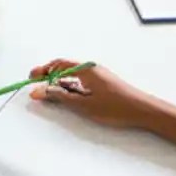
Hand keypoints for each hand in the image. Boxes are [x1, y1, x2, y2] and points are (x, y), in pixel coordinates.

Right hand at [27, 59, 156, 129]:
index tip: (31, 79)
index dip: (42, 70)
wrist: (143, 111)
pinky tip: (68, 97)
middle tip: (37, 88)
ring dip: (59, 83)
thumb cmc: (115, 107)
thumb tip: (37, 91)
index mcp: (85, 68)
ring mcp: (98, 75)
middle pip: (64, 67)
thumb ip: (58, 97)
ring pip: (72, 75)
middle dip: (48, 77)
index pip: (58, 63)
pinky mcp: (103, 83)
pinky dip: (70, 87)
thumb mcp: (82, 104)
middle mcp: (91, 68)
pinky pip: (81, 80)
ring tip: (51, 95)